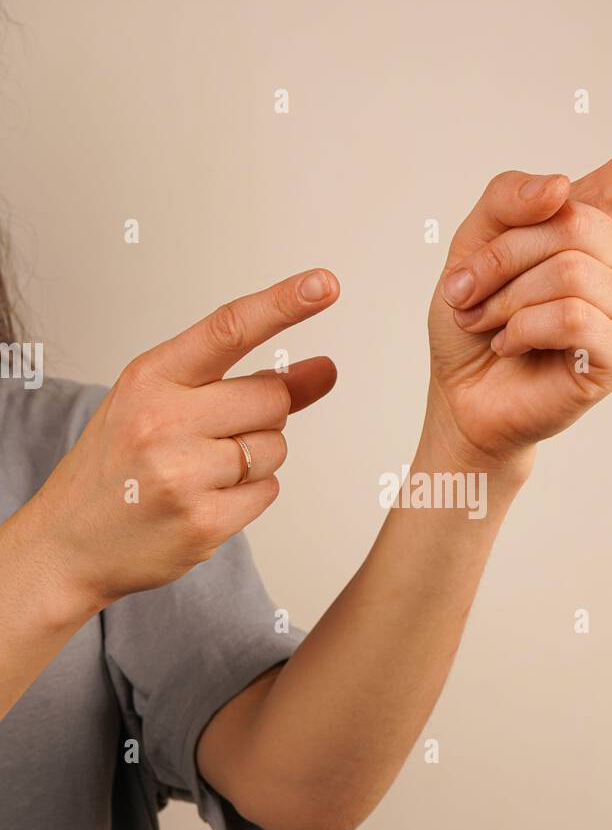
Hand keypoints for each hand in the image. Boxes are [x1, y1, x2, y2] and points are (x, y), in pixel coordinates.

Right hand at [26, 269, 339, 608]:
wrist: (69, 545)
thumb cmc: (119, 467)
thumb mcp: (164, 405)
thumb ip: (247, 383)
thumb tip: (325, 370)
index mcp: (149, 378)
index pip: (228, 329)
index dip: (283, 304)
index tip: (324, 284)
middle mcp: (162, 420)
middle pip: (272, 398)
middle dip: (264, 415)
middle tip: (215, 436)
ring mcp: (182, 474)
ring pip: (275, 447)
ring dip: (255, 460)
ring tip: (200, 472)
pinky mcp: (203, 522)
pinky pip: (267, 492)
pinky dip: (248, 496)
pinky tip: (204, 500)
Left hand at [425, 93, 611, 473]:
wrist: (462, 395)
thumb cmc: (472, 320)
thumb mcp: (472, 241)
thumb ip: (509, 197)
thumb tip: (561, 187)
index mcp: (591, 223)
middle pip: (571, 223)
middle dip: (502, 255)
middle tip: (466, 290)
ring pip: (568, 270)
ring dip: (506, 298)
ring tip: (488, 323)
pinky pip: (571, 316)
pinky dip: (522, 328)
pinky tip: (511, 346)